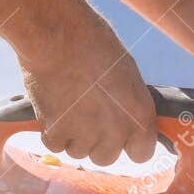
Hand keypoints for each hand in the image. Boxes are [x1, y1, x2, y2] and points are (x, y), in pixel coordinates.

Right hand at [10, 0, 156, 165]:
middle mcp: (116, 131)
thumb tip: (126, 118)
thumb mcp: (127, 74)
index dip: (129, 146)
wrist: (58, 34)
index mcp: (140, 115)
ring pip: (78, 153)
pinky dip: (51, 131)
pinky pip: (55, 145)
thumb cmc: (94, 44)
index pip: (142, 154)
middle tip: (86, 117)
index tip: (120, 136)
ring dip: (72, 136)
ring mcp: (86, 134)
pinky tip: (53, 107)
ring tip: (67, 106)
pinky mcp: (57, 131)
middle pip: (106, 158)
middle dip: (96, 142)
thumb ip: (129, 104)